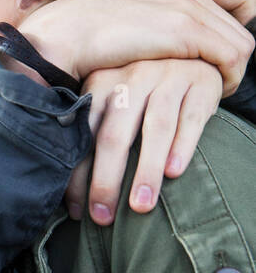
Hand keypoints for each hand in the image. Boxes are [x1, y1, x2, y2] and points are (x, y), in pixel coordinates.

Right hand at [20, 0, 255, 93]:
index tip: (228, 53)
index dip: (246, 23)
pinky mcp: (184, 31)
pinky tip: (209, 94)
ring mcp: (188, 6)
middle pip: (246, 23)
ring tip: (213, 90)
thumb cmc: (92, 37)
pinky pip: (232, 58)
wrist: (65, 34)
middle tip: (219, 80)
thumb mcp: (136, 20)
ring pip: (243, 44)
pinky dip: (226, 80)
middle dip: (237, 57)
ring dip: (233, 73)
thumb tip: (182, 45)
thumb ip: (163, 21)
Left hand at [64, 58, 222, 223]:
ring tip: (140, 206)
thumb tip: (71, 192)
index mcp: (102, 82)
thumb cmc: (145, 91)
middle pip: (115, 134)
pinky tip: (174, 173)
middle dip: (106, 180)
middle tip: (103, 218)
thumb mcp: (116, 99)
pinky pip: (190, 119)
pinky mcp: (201, 84)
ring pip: (155, 128)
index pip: (84, 134)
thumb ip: (95, 132)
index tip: (76, 211)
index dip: (78, 174)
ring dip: (146, 170)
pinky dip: (182, 146)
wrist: (193, 54)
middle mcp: (133, 77)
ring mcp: (168, 77)